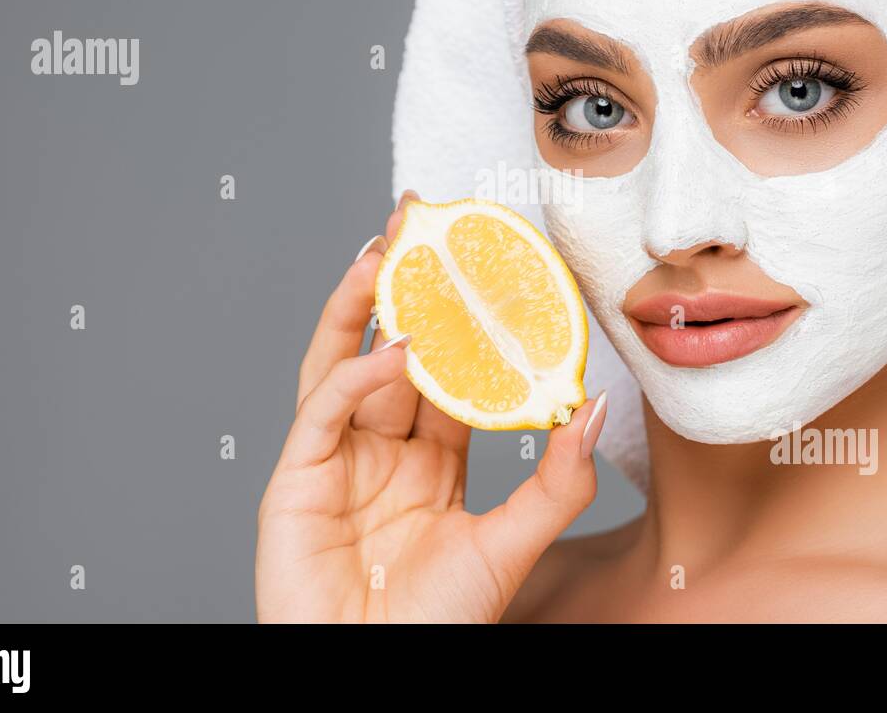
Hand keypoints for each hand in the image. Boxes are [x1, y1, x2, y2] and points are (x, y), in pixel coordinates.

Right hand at [256, 192, 607, 622]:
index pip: (445, 371)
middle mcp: (377, 451)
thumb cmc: (438, 626)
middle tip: (418, 219)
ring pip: (341, 361)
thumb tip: (593, 407)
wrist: (374, 677)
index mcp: (426, 462)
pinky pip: (324, 411)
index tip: (482, 261)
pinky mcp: (294, 481)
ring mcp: (332, 462)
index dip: (460, 319)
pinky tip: (396, 350)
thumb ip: (556, 481)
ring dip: (360, 304)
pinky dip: (358, 376)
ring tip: (386, 247)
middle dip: (401, 285)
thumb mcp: (511, 545)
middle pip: (386, 348)